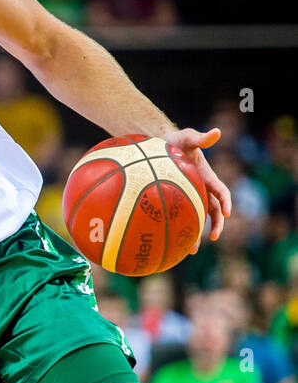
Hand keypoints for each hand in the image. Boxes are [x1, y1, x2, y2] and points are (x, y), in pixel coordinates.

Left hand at [163, 127, 231, 249]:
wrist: (156, 146)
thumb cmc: (173, 140)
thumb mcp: (186, 137)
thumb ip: (199, 137)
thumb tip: (216, 131)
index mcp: (207, 177)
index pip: (221, 192)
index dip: (225, 201)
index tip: (226, 213)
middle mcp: (201, 189)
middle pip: (213, 211)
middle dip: (216, 225)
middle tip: (214, 237)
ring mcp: (188, 196)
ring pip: (196, 218)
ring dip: (197, 234)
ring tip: (191, 250)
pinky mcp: (174, 201)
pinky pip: (178, 217)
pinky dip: (176, 228)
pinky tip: (168, 242)